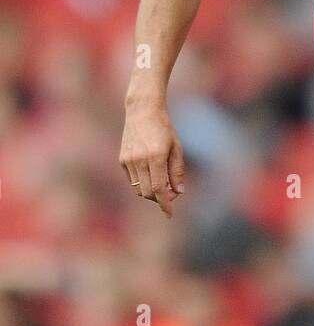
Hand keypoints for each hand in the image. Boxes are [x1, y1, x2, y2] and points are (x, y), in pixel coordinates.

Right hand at [119, 101, 184, 217]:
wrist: (142, 111)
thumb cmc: (164, 128)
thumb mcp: (176, 148)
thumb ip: (177, 171)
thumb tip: (179, 192)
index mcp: (156, 156)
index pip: (159, 189)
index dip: (165, 204)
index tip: (169, 214)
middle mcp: (140, 160)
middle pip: (149, 192)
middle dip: (160, 198)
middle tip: (171, 193)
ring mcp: (129, 160)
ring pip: (139, 189)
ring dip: (151, 192)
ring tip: (162, 182)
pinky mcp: (122, 160)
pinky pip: (133, 180)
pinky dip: (143, 183)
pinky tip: (151, 173)